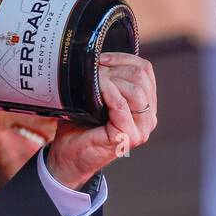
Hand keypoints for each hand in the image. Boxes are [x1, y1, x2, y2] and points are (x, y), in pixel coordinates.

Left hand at [46, 52, 156, 189]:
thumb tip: (97, 57)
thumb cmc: (80, 127)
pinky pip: (121, 106)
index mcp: (145, 107)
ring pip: (136, 90)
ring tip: (93, 79)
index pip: (145, 71)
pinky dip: (108, 91)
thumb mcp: (95, 98)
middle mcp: (148, 118)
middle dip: (116, 68)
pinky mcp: (126, 137)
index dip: (124, 59)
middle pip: (142, 77)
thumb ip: (105, 80)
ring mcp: (140, 130)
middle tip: (93, 70)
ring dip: (112, 79)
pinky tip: (96, 87)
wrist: (67, 158)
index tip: (100, 59)